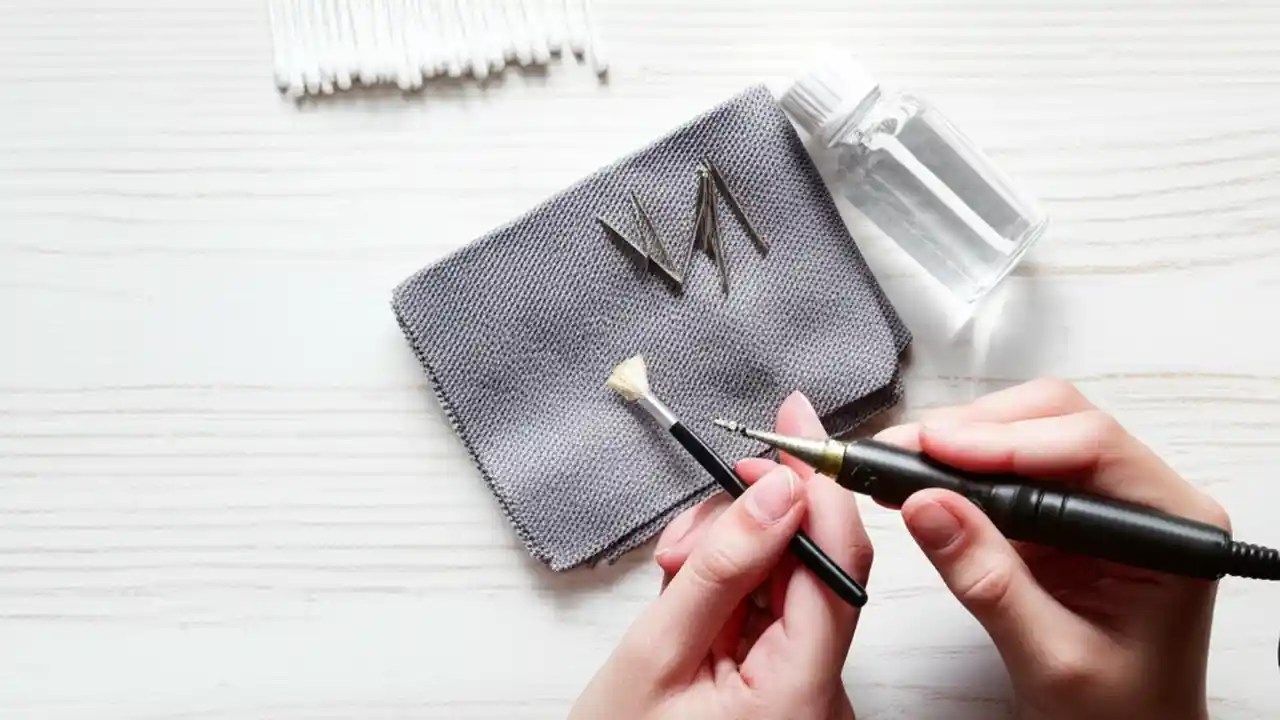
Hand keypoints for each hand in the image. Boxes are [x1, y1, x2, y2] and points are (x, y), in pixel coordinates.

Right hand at [570, 392, 872, 719]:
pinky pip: (773, 612)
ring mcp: (807, 692)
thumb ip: (721, 569)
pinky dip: (730, 589)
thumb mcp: (655, 656)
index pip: (839, 566)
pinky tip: (686, 591)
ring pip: (789, 583)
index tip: (790, 426)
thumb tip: (775, 490)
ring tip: (671, 575)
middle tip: (684, 539)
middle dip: (750, 527)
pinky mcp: (787, 686)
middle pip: (813, 567)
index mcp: (800, 696)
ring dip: (730, 557)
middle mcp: (823, 696)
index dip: (817, 486)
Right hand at [877, 379, 1227, 719]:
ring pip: (1029, 431)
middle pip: (1057, 420)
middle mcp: (1142, 501)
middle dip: (974, 430)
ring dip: (962, 442)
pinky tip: (921, 479)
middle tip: (903, 452)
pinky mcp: (1060, 514)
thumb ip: (989, 581)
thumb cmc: (1120, 713)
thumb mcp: (1050, 657)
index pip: (1091, 446)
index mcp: (1170, 529)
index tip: (935, 449)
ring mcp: (1100, 503)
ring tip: (901, 466)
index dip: (1006, 439)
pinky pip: (1009, 468)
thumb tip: (928, 507)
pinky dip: (959, 468)